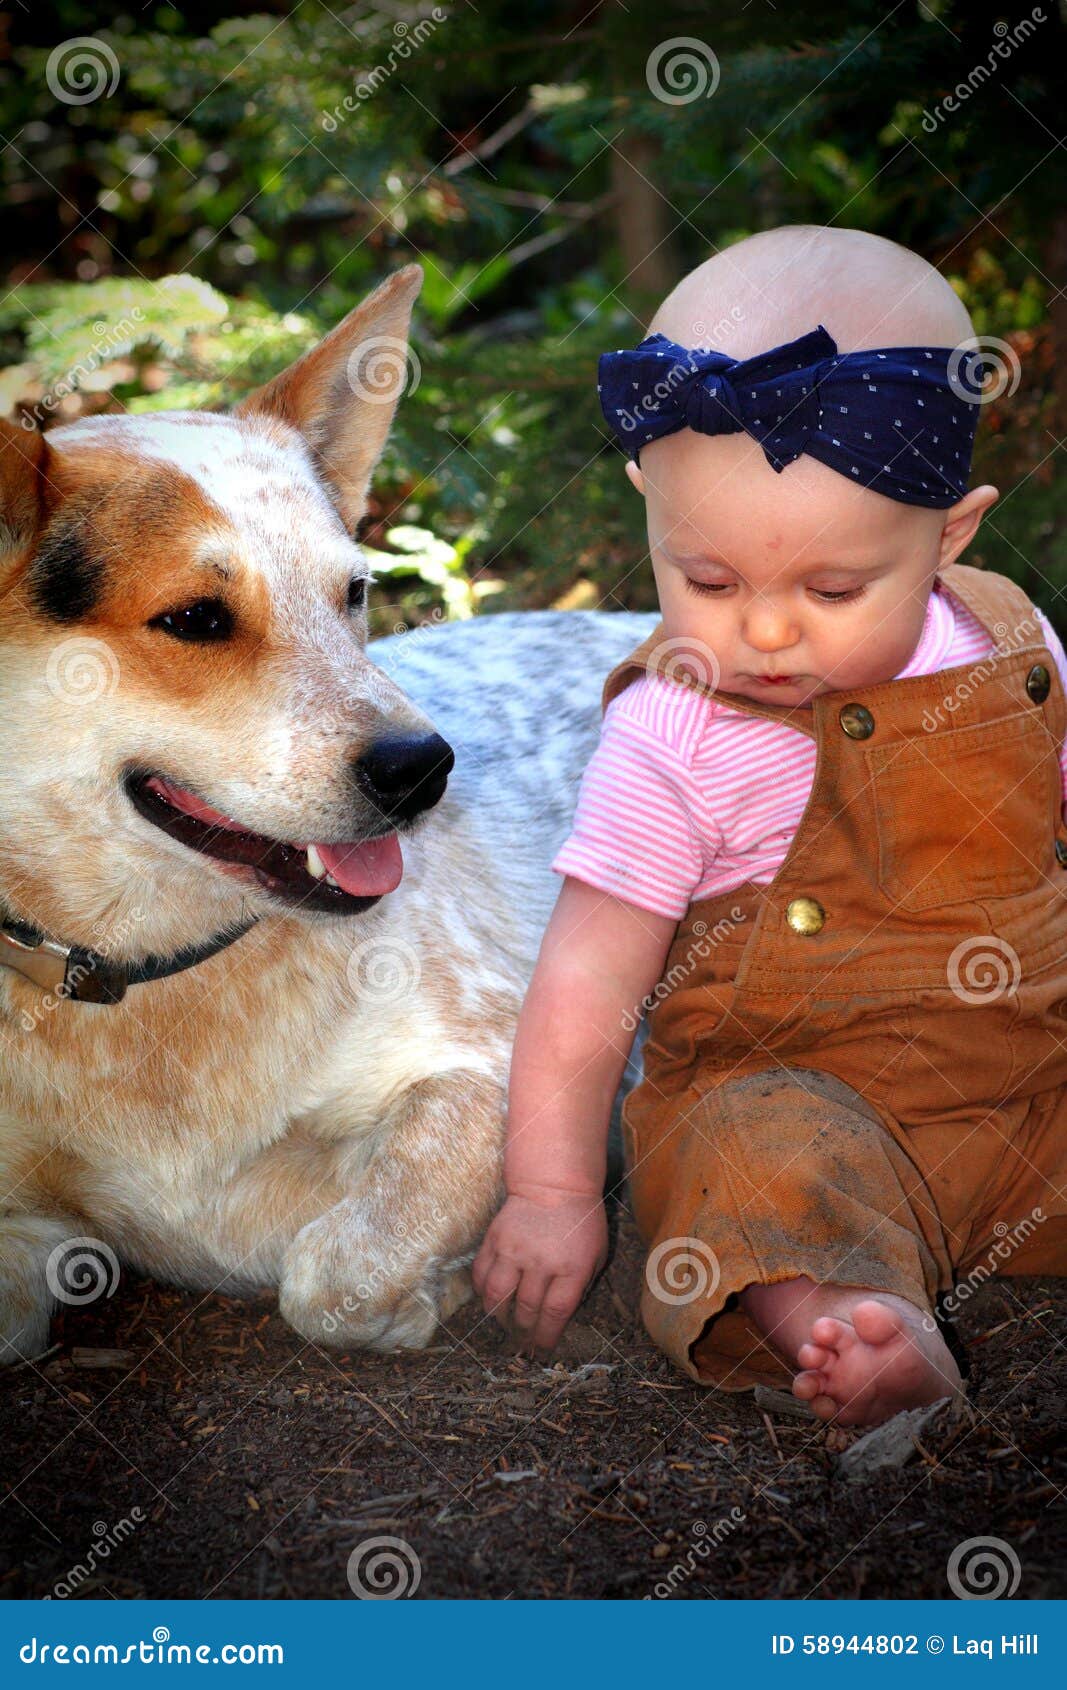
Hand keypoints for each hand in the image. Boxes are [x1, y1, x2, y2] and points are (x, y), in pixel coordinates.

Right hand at [471, 1188, 607, 1354]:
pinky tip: (491, 1299)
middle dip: (524, 1332)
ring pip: (498, 1296)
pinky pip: (482, 1274)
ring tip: (504, 1323)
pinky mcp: (495, 1240)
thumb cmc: (581, 1221)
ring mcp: (514, 1250)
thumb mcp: (596, 1253)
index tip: (542, 1348)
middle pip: (527, 1309)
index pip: (556, 1313)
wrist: (554, 1184)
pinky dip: (483, 1292)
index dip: (546, 1336)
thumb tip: (562, 1316)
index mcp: (571, 1267)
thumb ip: (582, 1285)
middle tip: (522, 1343)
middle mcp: (541, 1261)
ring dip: (500, 1317)